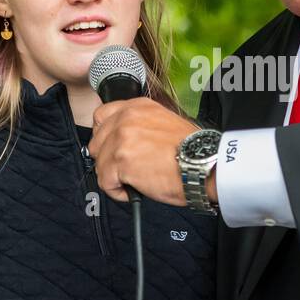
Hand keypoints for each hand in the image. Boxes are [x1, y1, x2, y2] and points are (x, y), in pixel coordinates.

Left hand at [88, 98, 208, 205]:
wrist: (203, 165)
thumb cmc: (192, 151)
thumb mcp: (165, 122)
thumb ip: (141, 125)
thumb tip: (124, 140)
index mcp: (138, 107)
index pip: (101, 117)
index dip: (106, 138)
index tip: (114, 150)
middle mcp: (127, 118)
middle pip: (97, 142)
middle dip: (109, 160)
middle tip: (127, 170)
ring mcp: (121, 138)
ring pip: (99, 164)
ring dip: (114, 177)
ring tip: (134, 181)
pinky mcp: (120, 161)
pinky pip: (105, 182)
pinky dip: (118, 192)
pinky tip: (134, 190)